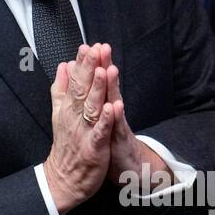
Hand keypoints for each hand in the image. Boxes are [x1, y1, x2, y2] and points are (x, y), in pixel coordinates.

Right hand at [42, 44, 113, 214]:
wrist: (64, 179)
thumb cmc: (66, 146)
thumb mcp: (59, 113)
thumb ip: (61, 89)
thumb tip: (63, 66)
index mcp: (68, 108)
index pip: (74, 81)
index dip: (81, 63)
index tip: (87, 45)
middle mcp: (74, 117)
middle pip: (82, 89)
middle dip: (89, 69)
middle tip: (95, 49)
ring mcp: (84, 132)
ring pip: (91, 107)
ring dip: (97, 88)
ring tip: (104, 70)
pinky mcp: (93, 148)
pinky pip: (100, 132)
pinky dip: (105, 119)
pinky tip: (112, 106)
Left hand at [98, 47, 171, 191]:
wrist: (128, 168)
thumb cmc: (110, 141)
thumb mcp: (100, 118)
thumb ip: (94, 98)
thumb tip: (86, 83)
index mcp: (102, 107)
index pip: (96, 83)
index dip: (93, 65)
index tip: (88, 46)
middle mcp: (111, 113)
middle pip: (107, 87)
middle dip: (104, 67)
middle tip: (102, 47)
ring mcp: (117, 126)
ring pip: (114, 103)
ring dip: (113, 87)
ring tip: (110, 69)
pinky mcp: (120, 142)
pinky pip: (117, 129)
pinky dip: (116, 118)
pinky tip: (116, 106)